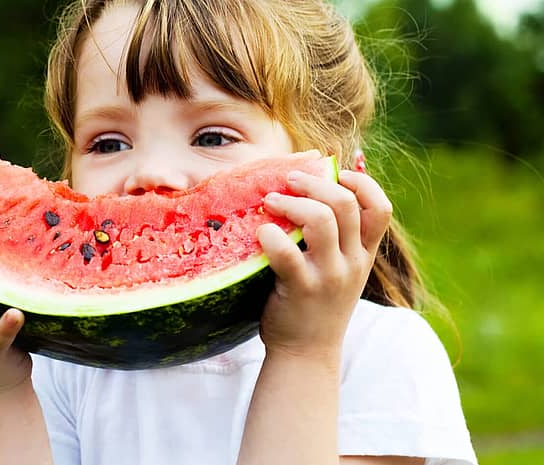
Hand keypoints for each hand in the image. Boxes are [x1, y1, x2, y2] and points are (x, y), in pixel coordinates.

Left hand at [256, 169, 393, 359]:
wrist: (306, 355)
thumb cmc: (314, 305)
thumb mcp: (338, 271)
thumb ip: (335, 239)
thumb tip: (311, 192)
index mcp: (364, 255)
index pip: (381, 209)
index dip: (363, 183)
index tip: (337, 173)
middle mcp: (352, 263)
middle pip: (346, 204)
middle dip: (316, 183)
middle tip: (288, 180)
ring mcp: (329, 276)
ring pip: (322, 220)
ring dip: (293, 202)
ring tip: (270, 201)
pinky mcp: (301, 289)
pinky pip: (286, 253)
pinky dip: (270, 235)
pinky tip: (259, 232)